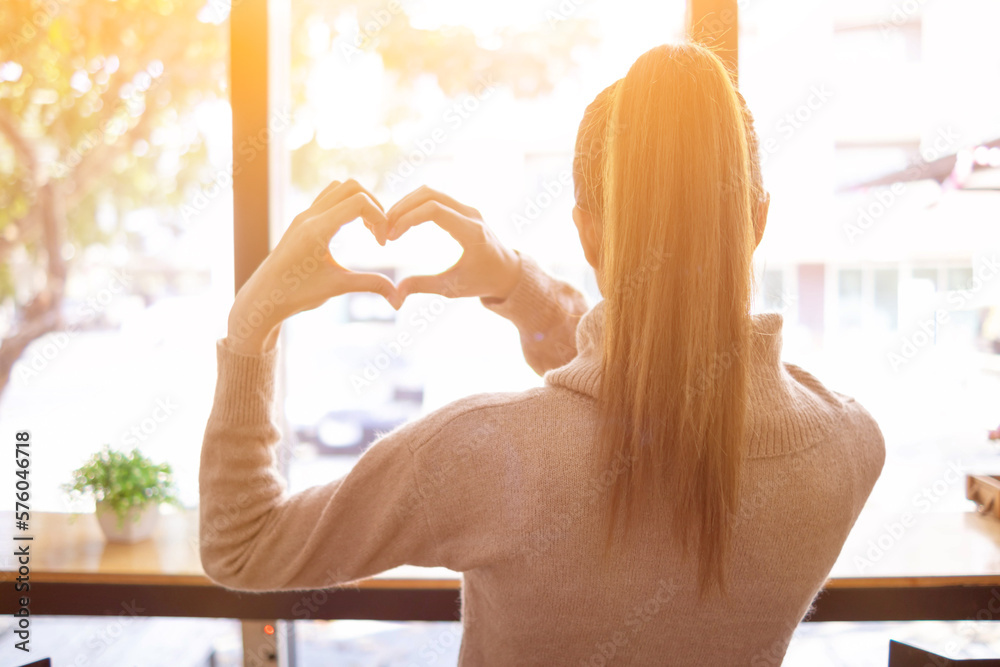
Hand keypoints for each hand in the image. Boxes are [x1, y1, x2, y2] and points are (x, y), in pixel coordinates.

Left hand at [226, 179, 399, 353]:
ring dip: (359, 202)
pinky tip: (351, 230)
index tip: (381, 243)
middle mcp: (309, 216)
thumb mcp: (337, 288)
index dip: (379, 218)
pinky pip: (329, 198)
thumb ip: (370, 285)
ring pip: (339, 188)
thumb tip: (399, 298)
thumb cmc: (296, 295)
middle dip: (373, 206)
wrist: (263, 298)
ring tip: (366, 230)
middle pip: (352, 187)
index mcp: (317, 230)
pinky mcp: (302, 220)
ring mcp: (304, 216)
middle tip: (378, 233)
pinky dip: (346, 205)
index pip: (359, 202)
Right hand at [382, 186, 520, 302]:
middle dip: (402, 207)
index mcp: (472, 233)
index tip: (391, 236)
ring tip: (390, 224)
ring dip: (406, 204)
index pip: (434, 211)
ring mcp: (467, 209)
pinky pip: (434, 197)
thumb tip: (395, 293)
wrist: (507, 273)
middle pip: (429, 194)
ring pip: (430, 192)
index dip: (408, 219)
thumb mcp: (452, 288)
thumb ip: (423, 286)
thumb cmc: (482, 282)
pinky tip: (402, 221)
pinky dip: (415, 204)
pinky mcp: (462, 209)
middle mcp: (471, 215)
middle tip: (384, 227)